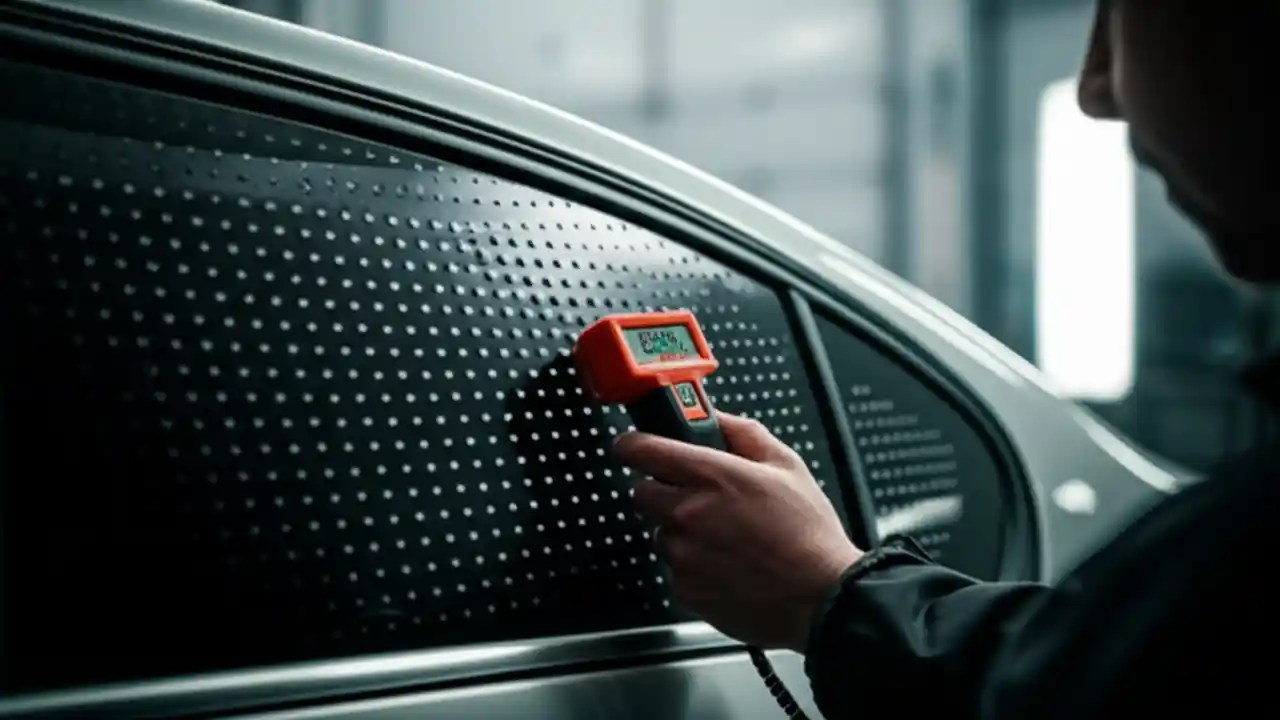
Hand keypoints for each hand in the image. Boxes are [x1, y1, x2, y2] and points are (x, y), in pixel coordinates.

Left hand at [613, 412, 862, 651]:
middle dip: (661, 491)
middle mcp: (689, 514)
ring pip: (660, 533)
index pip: (642, 449)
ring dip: (681, 532)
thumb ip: (743, 433)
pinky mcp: (685, 588)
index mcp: (712, 476)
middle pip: (641, 493)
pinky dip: (693, 565)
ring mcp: (683, 554)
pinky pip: (675, 568)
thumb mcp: (787, 465)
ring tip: (725, 539)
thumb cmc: (808, 535)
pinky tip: (727, 564)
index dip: (633, 445)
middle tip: (695, 498)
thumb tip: (716, 417)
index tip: (634, 446)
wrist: (821, 599)